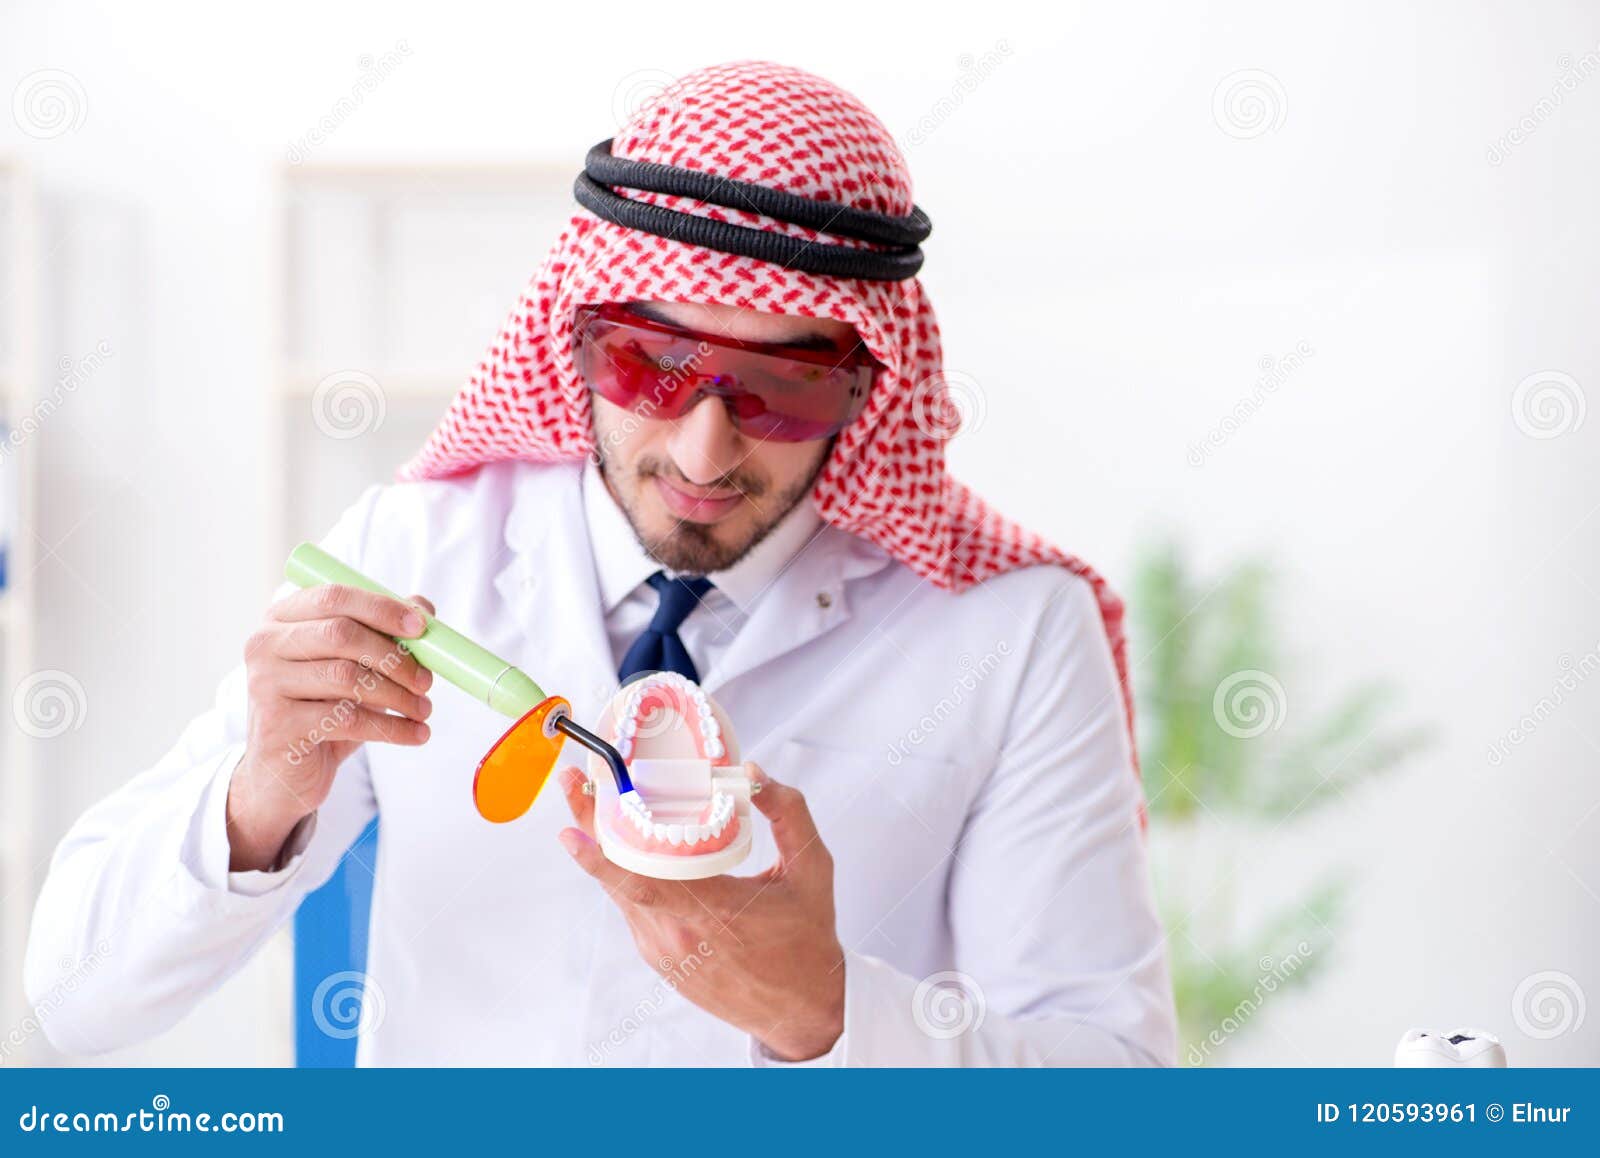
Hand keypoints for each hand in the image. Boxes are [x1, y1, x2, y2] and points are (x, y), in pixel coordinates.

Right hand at [227, 585, 435, 871]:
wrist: (285, 772)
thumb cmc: (323, 709)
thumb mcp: (353, 667)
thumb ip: (383, 633)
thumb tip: (423, 605)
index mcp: (282, 618)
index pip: (334, 596)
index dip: (382, 608)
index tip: (422, 626)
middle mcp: (264, 644)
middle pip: (341, 634)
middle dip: (395, 656)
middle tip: (427, 680)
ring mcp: (265, 684)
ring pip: (347, 677)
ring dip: (398, 695)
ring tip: (424, 709)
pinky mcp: (277, 725)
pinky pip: (347, 720)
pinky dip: (392, 727)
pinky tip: (416, 733)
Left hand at [558, 764, 845, 1060]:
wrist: (804, 1008)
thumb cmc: (808, 938)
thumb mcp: (812, 868)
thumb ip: (788, 813)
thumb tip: (750, 773)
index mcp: (717, 913)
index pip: (645, 884)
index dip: (602, 859)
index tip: (570, 830)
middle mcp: (680, 936)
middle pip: (620, 878)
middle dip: (591, 827)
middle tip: (573, 784)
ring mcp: (665, 951)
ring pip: (623, 892)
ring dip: (605, 849)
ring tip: (593, 803)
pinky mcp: (660, 960)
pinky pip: (634, 908)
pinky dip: (626, 875)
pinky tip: (627, 845)